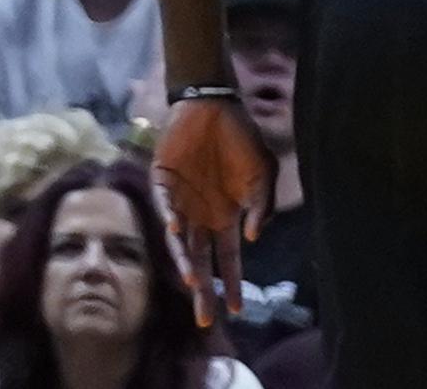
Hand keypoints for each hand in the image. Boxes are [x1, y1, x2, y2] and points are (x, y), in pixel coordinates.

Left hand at [149, 96, 273, 327]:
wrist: (213, 108)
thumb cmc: (240, 140)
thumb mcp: (263, 173)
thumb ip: (262, 206)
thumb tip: (254, 238)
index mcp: (225, 218)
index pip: (228, 260)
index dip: (232, 284)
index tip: (237, 311)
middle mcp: (201, 218)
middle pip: (201, 262)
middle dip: (204, 291)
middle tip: (205, 319)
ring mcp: (181, 204)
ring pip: (181, 243)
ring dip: (186, 262)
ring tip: (192, 281)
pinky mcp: (163, 184)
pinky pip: (166, 207)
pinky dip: (171, 220)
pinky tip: (178, 231)